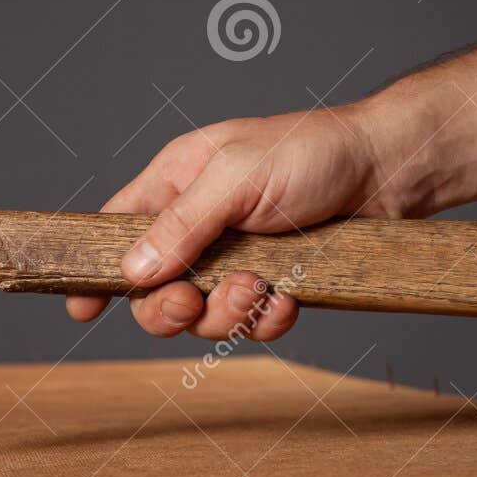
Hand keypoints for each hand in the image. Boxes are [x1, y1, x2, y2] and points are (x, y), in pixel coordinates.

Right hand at [65, 106, 392, 341]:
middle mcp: (198, 227)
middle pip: (152, 292)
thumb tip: (133, 270)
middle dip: (170, 308)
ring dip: (226, 313)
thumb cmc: (314, 151)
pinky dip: (265, 321)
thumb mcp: (236, 176)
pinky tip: (286, 299)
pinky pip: (250, 325)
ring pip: (201, 317)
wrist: (393, 170)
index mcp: (175, 185)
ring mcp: (234, 260)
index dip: (97, 272)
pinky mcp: (272, 285)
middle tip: (195, 301)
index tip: (83, 308)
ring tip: (260, 288)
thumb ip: (181, 224)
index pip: (115, 232)